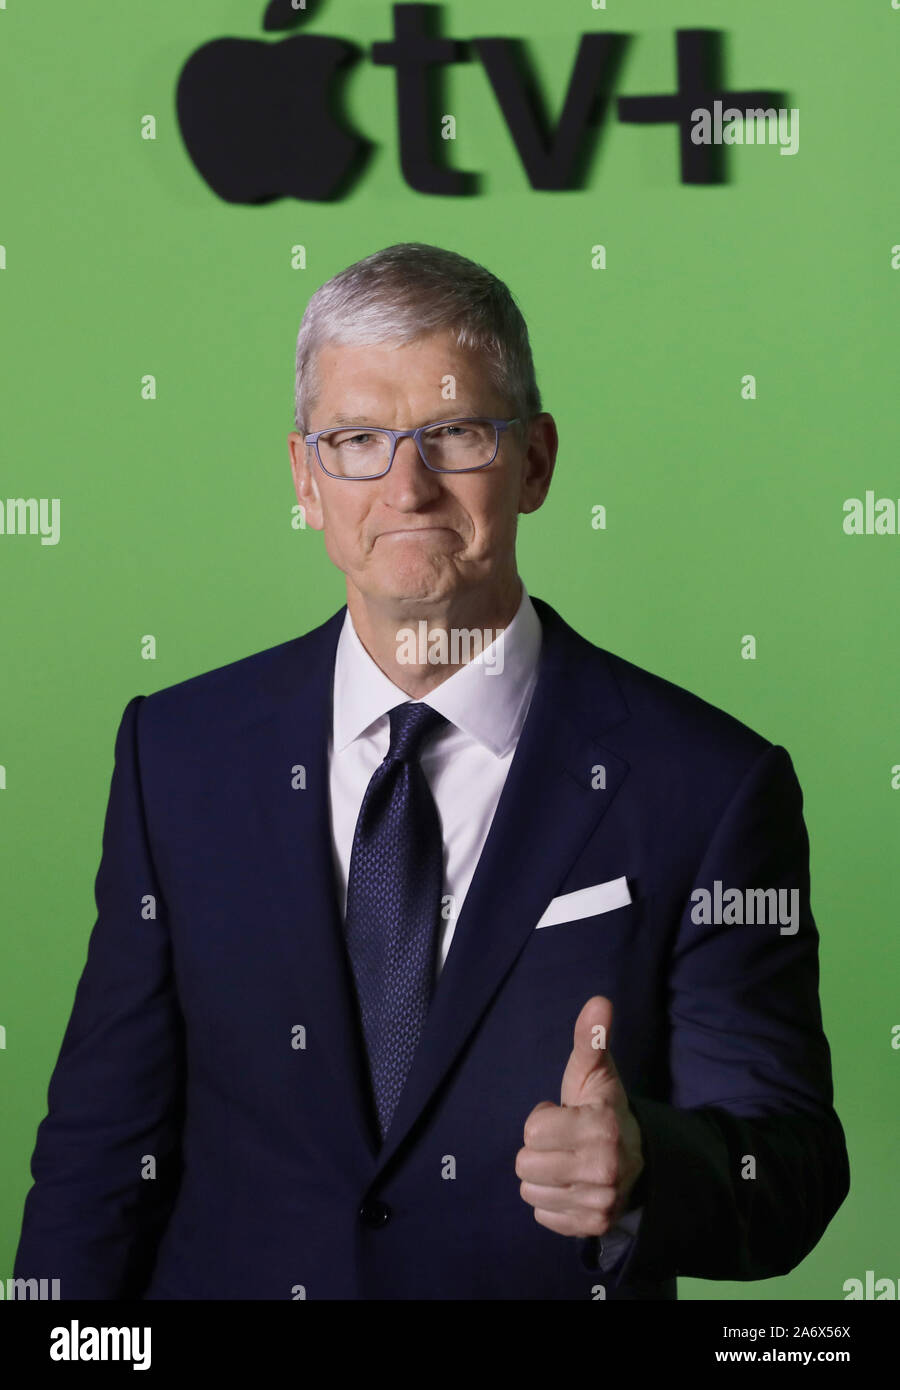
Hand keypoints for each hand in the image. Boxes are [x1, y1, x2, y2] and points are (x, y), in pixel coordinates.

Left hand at [515, 995, 644, 1237]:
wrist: (635, 1159)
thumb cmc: (601, 1108)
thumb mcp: (593, 1072)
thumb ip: (590, 1038)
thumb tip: (598, 1000)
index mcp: (601, 1126)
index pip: (532, 1129)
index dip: (542, 1119)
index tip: (565, 1115)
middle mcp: (604, 1169)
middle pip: (525, 1164)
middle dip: (538, 1150)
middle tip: (564, 1141)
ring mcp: (600, 1202)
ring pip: (530, 1193)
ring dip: (542, 1177)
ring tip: (567, 1162)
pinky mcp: (593, 1226)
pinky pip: (542, 1217)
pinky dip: (551, 1203)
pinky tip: (571, 1186)